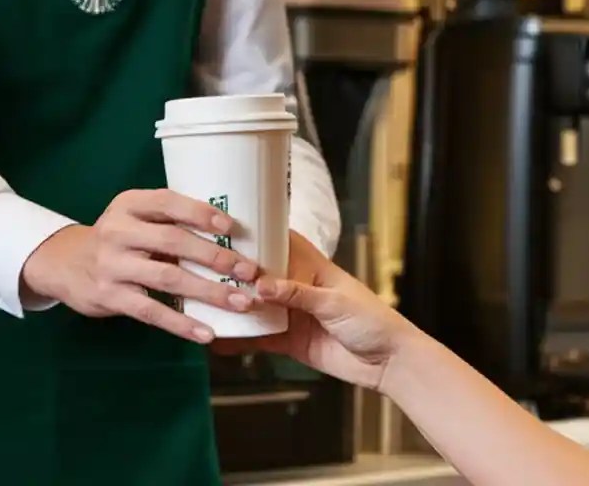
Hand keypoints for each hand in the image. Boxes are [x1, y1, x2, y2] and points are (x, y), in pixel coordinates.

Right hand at [21, 189, 259, 343]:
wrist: (63, 264)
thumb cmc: (116, 239)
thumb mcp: (133, 218)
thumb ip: (167, 221)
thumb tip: (229, 235)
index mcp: (128, 204)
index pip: (168, 202)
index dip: (200, 213)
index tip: (231, 227)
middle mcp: (118, 231)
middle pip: (173, 241)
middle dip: (215, 256)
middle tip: (248, 271)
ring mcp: (112, 265)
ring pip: (168, 278)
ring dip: (209, 291)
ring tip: (240, 301)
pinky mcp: (110, 297)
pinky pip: (152, 311)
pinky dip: (181, 323)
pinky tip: (206, 332)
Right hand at [216, 234, 419, 390]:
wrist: (388, 362)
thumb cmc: (372, 320)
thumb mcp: (334, 302)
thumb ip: (298, 293)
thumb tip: (261, 284)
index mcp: (311, 267)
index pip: (281, 241)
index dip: (257, 233)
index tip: (226, 226)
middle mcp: (296, 287)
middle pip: (259, 274)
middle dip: (235, 272)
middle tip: (201, 267)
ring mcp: (291, 314)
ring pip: (254, 305)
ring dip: (233, 305)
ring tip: (201, 301)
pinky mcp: (289, 341)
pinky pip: (259, 337)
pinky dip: (240, 339)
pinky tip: (217, 338)